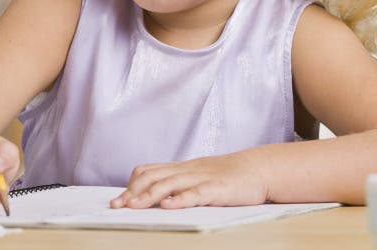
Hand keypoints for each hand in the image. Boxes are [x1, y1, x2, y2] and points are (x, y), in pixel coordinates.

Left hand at [110, 149, 269, 209]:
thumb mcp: (200, 176)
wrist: (259, 168)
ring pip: (170, 184)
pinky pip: (196, 193)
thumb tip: (155, 197)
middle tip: (117, 206)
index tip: (117, 201)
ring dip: (149, 196)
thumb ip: (179, 183)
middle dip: (133, 192)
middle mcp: (188, 170)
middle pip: (153, 176)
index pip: (149, 171)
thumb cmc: (229, 176)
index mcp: (182, 168)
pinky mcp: (217, 188)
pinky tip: (168, 206)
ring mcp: (202, 178)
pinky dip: (180, 199)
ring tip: (133, 206)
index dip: (131, 185)